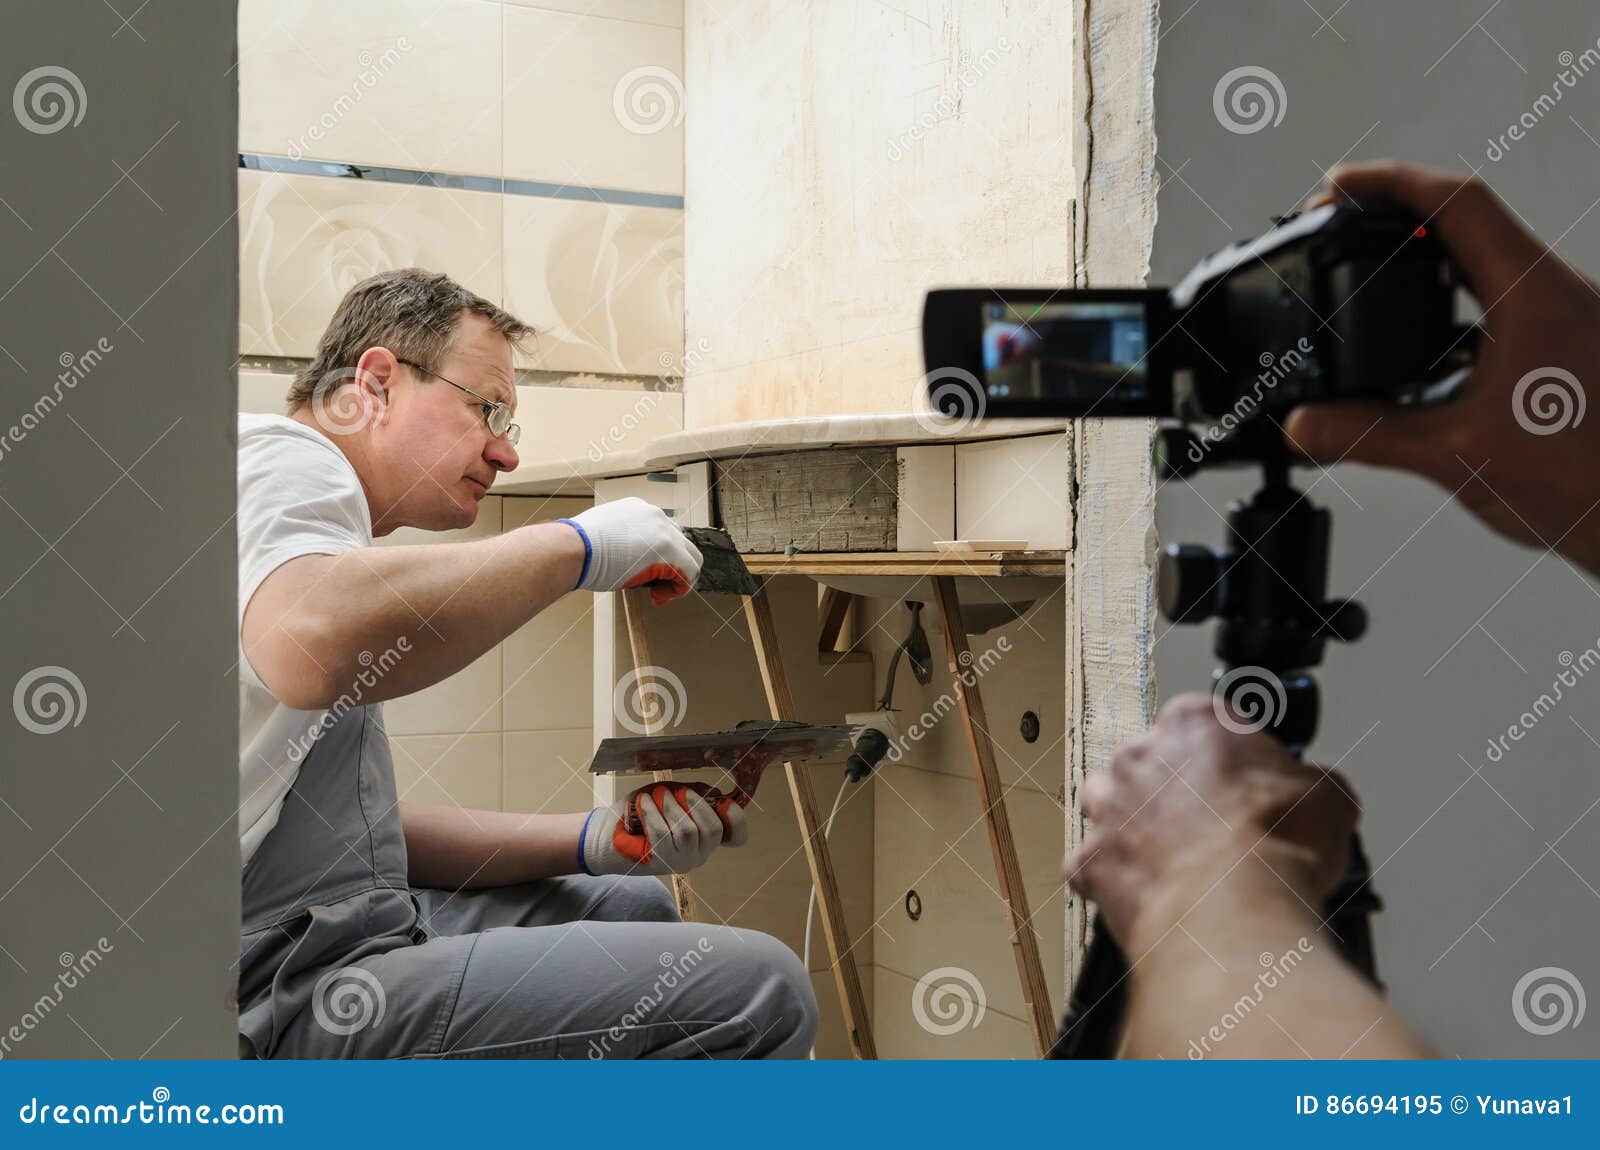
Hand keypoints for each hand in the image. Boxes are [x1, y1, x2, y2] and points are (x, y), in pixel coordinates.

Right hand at [559, 497, 703, 603]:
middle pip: (681, 543)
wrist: (572, 548)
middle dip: (673, 567)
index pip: (661, 534)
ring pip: (691, 557)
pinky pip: (689, 571)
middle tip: (656, 587)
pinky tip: (658, 597)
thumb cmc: (577, 547)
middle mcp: (655, 516)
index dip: (658, 559)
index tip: (644, 573)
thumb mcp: (604, 536)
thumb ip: (622, 542)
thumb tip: (626, 560)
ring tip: (657, 593)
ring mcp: (664, 531)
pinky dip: (679, 588)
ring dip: (678, 578)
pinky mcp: (669, 550)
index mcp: (638, 510)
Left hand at [580, 783, 747, 875]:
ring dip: (672, 807)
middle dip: (698, 805)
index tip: (724, 802)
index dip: (737, 819)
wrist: (611, 834)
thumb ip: (694, 794)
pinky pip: (662, 835)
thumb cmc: (647, 811)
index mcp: (708, 837)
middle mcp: (700, 853)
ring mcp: (682, 861)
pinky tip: (644, 802)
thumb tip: (711, 792)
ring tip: (658, 796)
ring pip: (688, 831)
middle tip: (681, 792)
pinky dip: (653, 813)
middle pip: (714, 830)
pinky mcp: (661, 863)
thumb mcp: (674, 798)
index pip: (737, 836)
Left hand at [1064, 694, 1358, 954]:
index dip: (1231, 757)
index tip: (1247, 782)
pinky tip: (1152, 894)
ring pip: (1109, 805)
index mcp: (1196, 723)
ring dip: (1134, 826)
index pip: (1207, 723)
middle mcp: (1142, 755)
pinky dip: (1118, 879)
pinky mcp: (1091, 860)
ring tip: (1176, 858)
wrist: (1232, 911)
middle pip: (1152, 762)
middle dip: (1178, 791)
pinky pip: (1095, 865)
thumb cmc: (1274, 847)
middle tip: (1214, 828)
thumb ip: (1313, 784)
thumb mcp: (1330, 798)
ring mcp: (1109, 807)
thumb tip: (1320, 793)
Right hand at [1285, 161, 1599, 576]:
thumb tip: (1305, 425)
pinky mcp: (1558, 347)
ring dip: (1422, 255)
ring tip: (1365, 268)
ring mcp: (1559, 318)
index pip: (1456, 204)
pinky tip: (1414, 344)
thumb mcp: (1456, 455)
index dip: (1388, 183)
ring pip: (1481, 259)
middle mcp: (1552, 295)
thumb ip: (1370, 436)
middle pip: (1465, 219)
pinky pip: (1493, 302)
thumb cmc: (1586, 480)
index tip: (1336, 187)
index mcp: (1532, 298)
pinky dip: (1445, 304)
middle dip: (1393, 212)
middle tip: (1336, 221)